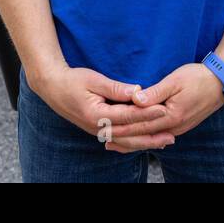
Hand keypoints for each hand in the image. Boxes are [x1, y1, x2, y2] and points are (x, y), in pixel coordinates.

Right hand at [29, 64, 174, 150]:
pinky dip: (133, 142)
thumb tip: (138, 91)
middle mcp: (97, 128)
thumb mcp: (94, 80)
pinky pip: (119, 140)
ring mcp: (96, 131)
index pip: (128, 115)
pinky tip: (146, 142)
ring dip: (145, 142)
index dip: (147, 113)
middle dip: (151, 135)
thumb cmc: (73, 80)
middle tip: (172, 134)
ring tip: (164, 142)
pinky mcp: (97, 130)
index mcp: (96, 114)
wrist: (52, 88)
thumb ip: (116, 88)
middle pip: (129, 135)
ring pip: (125, 142)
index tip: (163, 110)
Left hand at [105, 63, 223, 152]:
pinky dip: (145, 137)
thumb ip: (155, 92)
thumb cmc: (198, 77)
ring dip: (132, 141)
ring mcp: (179, 127)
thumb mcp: (175, 80)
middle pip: (144, 136)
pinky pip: (159, 135)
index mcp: (171, 116)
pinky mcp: (182, 124)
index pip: (140, 125)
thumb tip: (135, 99)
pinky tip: (139, 138)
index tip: (105, 128)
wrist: (222, 82)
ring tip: (115, 143)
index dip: (121, 127)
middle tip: (103, 140)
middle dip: (123, 138)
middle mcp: (174, 126)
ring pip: (151, 138)